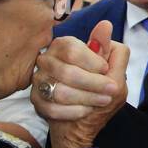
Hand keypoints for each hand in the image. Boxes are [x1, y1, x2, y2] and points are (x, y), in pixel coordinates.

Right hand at [44, 20, 128, 147]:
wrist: (80, 122)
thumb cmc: (96, 90)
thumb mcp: (108, 69)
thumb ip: (105, 49)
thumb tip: (106, 24)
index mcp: (62, 45)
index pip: (71, 49)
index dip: (92, 61)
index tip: (106, 70)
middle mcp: (46, 60)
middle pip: (67, 72)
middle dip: (94, 83)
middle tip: (112, 90)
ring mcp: (38, 81)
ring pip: (60, 92)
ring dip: (87, 98)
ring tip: (103, 101)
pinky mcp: (35, 101)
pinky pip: (53, 108)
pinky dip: (74, 112)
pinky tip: (86, 112)